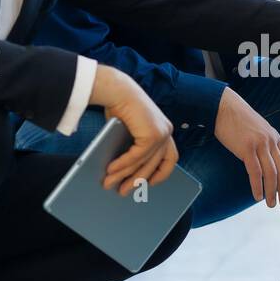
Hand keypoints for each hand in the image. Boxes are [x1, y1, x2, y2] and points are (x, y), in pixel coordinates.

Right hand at [89, 65, 178, 195]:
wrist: (117, 89)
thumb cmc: (120, 107)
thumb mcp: (130, 131)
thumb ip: (132, 148)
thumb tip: (124, 171)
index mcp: (164, 130)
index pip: (170, 158)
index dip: (161, 173)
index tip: (149, 185)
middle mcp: (167, 132)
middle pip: (155, 165)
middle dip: (138, 180)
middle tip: (123, 191)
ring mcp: (162, 133)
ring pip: (143, 163)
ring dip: (124, 174)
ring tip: (109, 183)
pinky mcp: (152, 134)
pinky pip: (136, 156)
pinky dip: (123, 164)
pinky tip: (111, 169)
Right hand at [214, 87, 279, 208]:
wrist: (223, 106)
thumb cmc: (237, 119)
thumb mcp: (257, 129)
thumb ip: (264, 142)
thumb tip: (265, 158)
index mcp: (274, 137)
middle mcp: (270, 141)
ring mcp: (260, 144)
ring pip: (271, 173)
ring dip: (272, 191)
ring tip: (271, 204)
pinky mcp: (246, 148)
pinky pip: (255, 172)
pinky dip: (258, 186)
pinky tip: (257, 196)